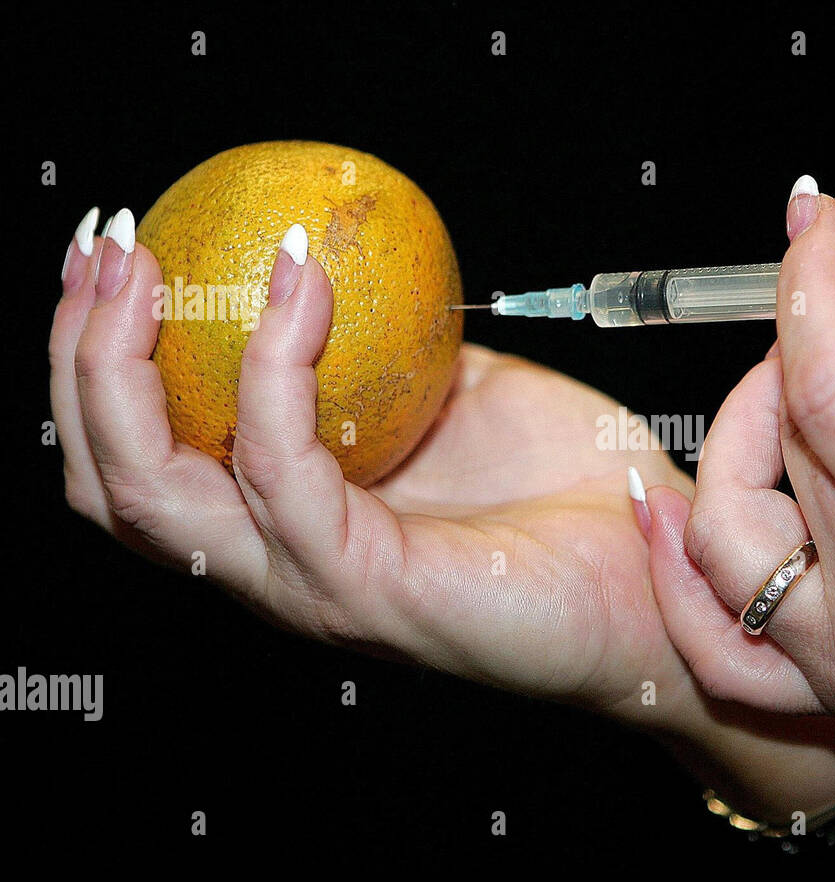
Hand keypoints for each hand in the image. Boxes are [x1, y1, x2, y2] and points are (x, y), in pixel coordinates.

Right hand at [50, 208, 834, 824]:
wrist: (666, 572)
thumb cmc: (578, 491)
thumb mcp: (471, 395)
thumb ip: (396, 357)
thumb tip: (349, 276)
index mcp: (298, 517)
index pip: (152, 453)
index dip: (102, 356)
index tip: (121, 247)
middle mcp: (282, 560)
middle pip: (113, 480)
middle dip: (80, 359)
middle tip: (107, 250)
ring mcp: (316, 584)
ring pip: (153, 495)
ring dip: (126, 369)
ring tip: (151, 269)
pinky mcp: (368, 591)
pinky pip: (281, 478)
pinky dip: (273, 373)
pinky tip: (303, 294)